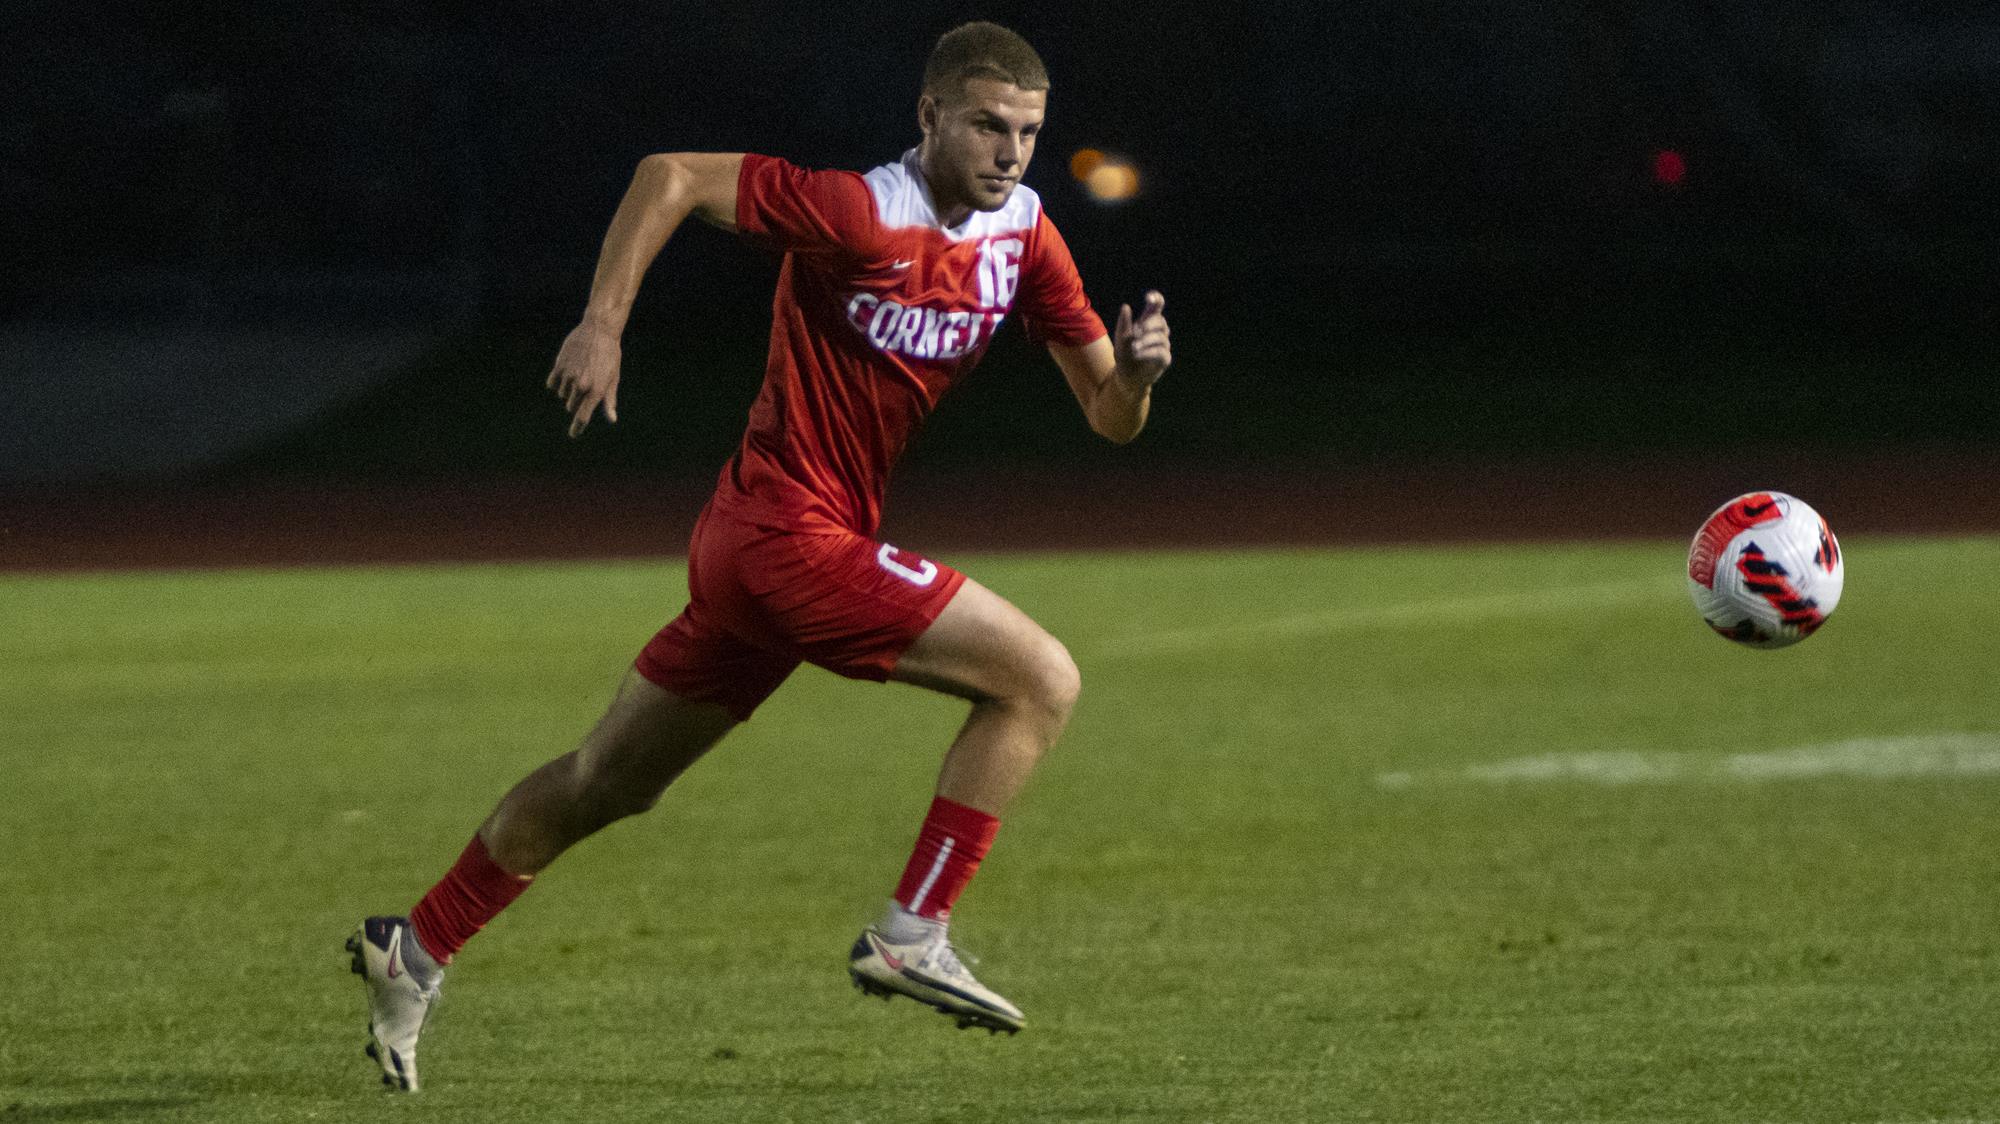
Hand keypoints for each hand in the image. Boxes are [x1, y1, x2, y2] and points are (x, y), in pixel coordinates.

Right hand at [545, 323, 621, 437]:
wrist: (599, 331)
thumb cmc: (610, 356)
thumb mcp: (613, 378)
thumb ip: (609, 400)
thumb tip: (612, 419)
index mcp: (596, 391)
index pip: (583, 417)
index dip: (577, 428)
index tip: (573, 435)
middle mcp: (581, 386)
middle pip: (572, 406)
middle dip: (578, 401)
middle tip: (587, 384)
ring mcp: (568, 376)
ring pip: (562, 394)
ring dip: (568, 390)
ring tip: (580, 372)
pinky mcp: (559, 366)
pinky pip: (552, 384)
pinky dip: (557, 382)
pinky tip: (566, 371)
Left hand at [1113, 290, 1170, 389]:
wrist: (1125, 378)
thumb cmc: (1124, 356)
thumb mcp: (1120, 339)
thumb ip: (1123, 324)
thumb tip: (1126, 306)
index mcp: (1147, 323)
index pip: (1157, 307)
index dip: (1156, 299)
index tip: (1149, 298)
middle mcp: (1158, 332)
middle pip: (1160, 320)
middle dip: (1149, 324)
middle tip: (1136, 331)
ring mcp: (1163, 345)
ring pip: (1161, 337)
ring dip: (1146, 341)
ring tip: (1133, 347)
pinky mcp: (1165, 359)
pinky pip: (1161, 352)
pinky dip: (1148, 352)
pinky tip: (1137, 353)